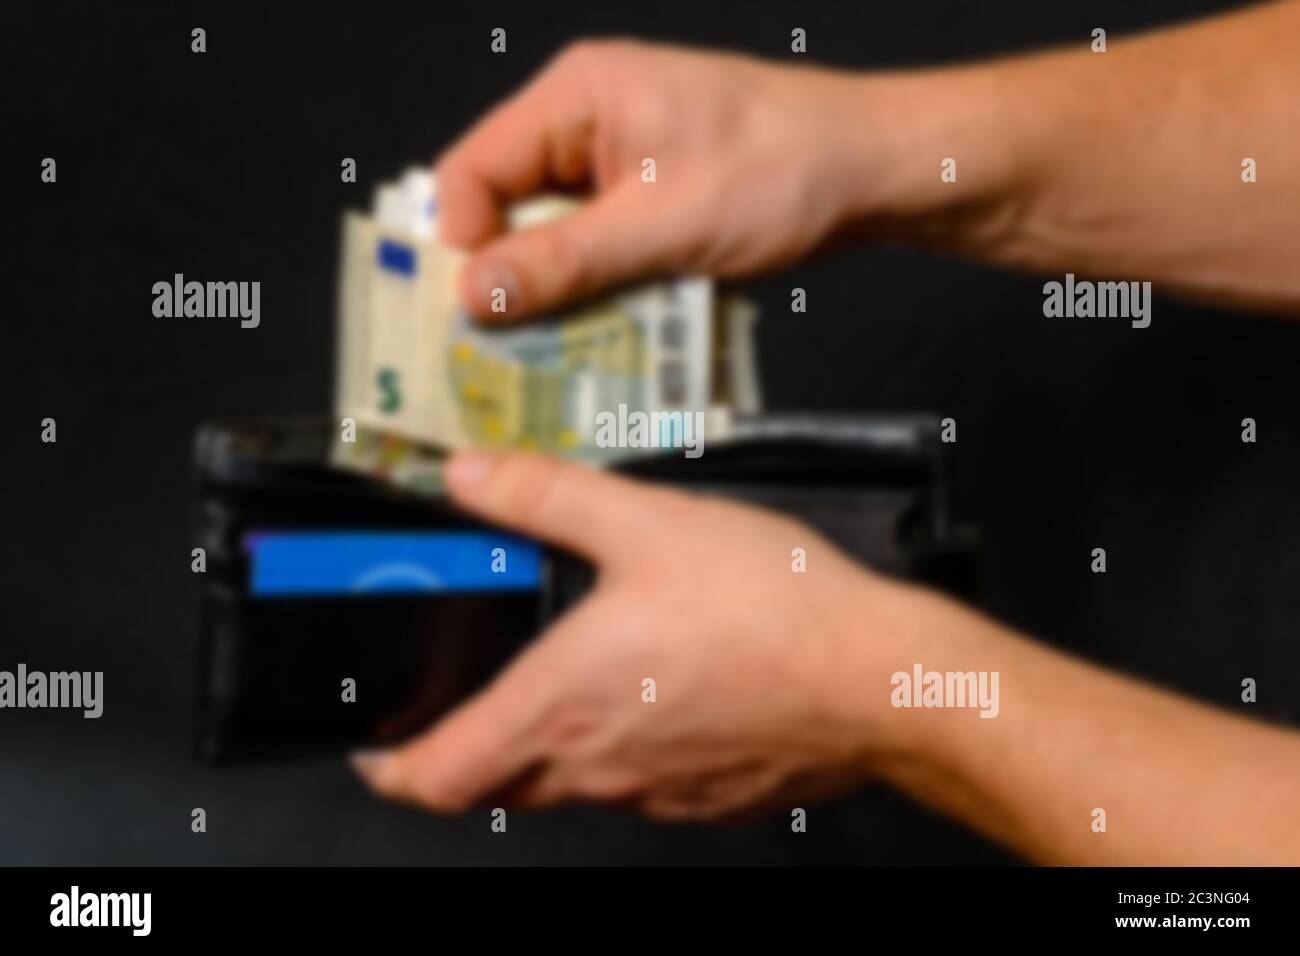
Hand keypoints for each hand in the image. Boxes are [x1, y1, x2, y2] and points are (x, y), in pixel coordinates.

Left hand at [351, 448, 910, 819]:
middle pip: (498, 786)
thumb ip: (542, 495)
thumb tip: (467, 476)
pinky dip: (631, 746)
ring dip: (559, 740)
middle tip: (478, 693)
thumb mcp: (641, 521)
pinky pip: (643, 783)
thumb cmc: (768, 606)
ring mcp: (655, 794)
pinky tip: (669, 687)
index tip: (376, 747)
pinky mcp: (709, 799)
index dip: (389, 767)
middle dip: (473, 748)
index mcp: (559, 706)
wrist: (878, 677)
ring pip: (574, 785)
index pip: (434, 778)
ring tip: (587, 670)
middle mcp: (596, 767)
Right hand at [436, 40, 890, 318]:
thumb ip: (565, 261)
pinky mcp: (643, 194)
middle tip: (505, 346)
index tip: (473, 313)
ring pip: (549, 233)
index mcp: (576, 97)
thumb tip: (474, 295)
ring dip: (554, 288)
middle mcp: (583, 120)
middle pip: (504, 204)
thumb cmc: (781, 171)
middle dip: (507, 273)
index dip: (463, 243)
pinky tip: (604, 327)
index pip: (473, 169)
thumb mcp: (664, 224)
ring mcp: (615, 158)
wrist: (871, 167)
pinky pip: (592, 244)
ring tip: (556, 346)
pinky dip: (594, 285)